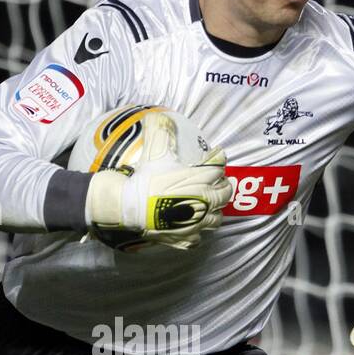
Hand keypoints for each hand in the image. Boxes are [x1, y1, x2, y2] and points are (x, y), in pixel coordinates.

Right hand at [85, 112, 230, 246]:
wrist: (128, 206)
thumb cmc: (145, 179)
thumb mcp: (154, 150)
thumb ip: (161, 130)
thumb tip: (159, 115)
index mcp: (202, 179)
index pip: (220, 169)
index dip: (218, 162)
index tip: (216, 159)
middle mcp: (204, 201)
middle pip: (225, 194)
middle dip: (223, 187)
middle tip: (217, 183)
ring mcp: (195, 223)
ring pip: (216, 219)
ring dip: (214, 211)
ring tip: (208, 206)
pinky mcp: (183, 238)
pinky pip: (197, 238)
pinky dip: (196, 233)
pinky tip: (190, 226)